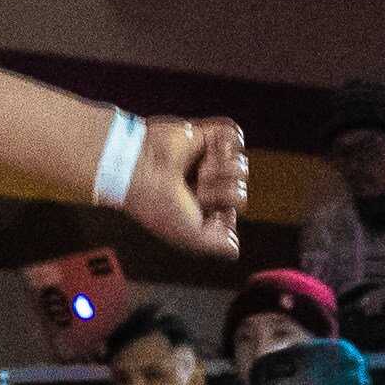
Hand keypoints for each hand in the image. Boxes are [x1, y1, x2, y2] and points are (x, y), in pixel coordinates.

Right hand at [124, 116, 249, 257]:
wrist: (142, 168)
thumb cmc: (157, 203)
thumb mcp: (191, 238)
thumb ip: (218, 247)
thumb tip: (235, 248)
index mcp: (198, 208)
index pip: (231, 214)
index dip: (223, 216)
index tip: (204, 214)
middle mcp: (204, 185)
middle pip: (240, 192)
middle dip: (221, 194)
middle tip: (196, 189)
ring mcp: (206, 161)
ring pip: (241, 168)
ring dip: (222, 171)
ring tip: (199, 170)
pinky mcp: (205, 136)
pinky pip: (235, 136)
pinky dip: (225, 145)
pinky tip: (209, 150)